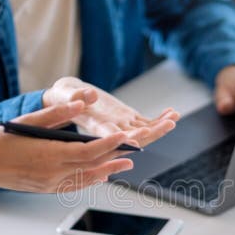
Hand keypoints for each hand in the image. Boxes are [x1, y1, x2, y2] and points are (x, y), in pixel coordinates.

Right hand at [0, 102, 133, 192]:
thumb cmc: (1, 141)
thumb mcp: (29, 120)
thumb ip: (57, 113)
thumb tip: (81, 104)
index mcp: (50, 155)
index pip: (88, 151)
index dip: (109, 145)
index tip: (125, 137)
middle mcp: (53, 173)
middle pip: (92, 166)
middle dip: (115, 158)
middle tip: (134, 152)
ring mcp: (50, 183)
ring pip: (86, 179)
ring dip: (108, 170)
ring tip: (125, 163)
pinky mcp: (47, 189)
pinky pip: (75, 186)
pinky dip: (91, 180)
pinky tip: (101, 175)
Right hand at [42, 77, 178, 146]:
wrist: (64, 99)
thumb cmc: (61, 99)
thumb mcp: (64, 96)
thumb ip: (75, 98)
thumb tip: (89, 95)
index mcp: (93, 128)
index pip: (110, 137)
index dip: (125, 139)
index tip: (141, 138)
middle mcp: (109, 131)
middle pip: (133, 137)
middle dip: (152, 133)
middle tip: (168, 125)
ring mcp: (120, 126)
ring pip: (143, 131)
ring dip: (159, 125)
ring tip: (173, 117)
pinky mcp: (126, 119)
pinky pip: (145, 122)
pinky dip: (158, 119)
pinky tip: (172, 112)